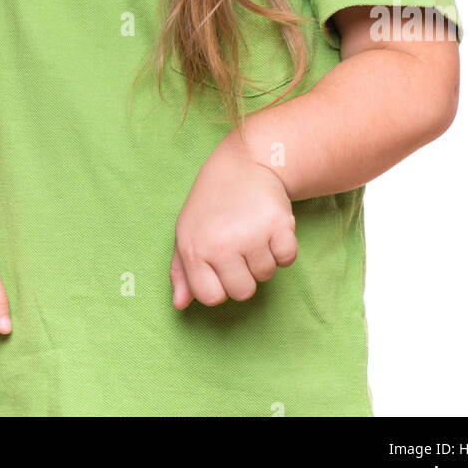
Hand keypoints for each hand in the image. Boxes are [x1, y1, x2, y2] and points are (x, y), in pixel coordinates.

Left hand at [170, 135, 296, 308]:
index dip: (219, 285)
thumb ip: (181, 271)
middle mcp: (221, 244)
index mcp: (194, 248)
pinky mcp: (279, 225)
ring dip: (263, 258)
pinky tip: (271, 229)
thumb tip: (180, 305)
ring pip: (266, 275)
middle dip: (244, 274)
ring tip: (253, 231)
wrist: (243, 162)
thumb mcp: (186, 231)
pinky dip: (283, 248)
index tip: (220, 265)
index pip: (211, 297)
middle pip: (243, 292)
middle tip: (240, 246)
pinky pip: (287, 259)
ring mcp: (251, 235)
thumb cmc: (211, 203)